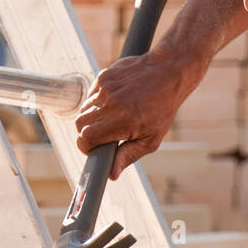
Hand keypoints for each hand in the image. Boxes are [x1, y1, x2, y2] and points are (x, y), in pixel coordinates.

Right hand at [75, 48, 201, 176]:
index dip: (86, 147)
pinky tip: (113, 102)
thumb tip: (111, 174)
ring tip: (110, 117)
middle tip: (101, 135)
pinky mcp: (104, 77)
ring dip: (92, 117)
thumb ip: (128, 156)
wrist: (168, 72)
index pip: (86, 138)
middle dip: (86, 134)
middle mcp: (110, 104)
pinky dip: (96, 101)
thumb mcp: (151, 139)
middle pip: (79, 125)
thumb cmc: (162, 108)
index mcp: (121, 122)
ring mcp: (105, 89)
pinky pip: (91, 94)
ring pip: (84, 109)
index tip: (93, 149)